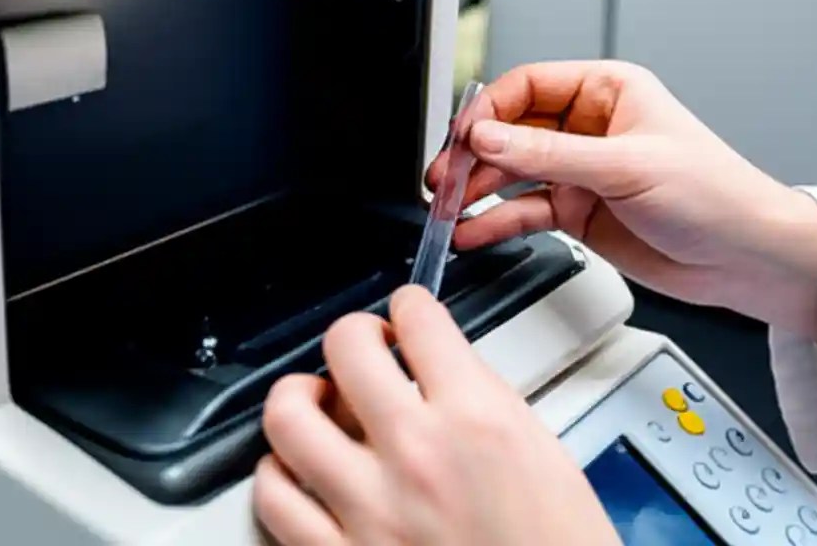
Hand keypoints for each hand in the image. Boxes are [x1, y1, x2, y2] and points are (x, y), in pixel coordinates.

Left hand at [253, 286, 620, 545]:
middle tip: (363, 351)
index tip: (407, 315)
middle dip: (355, 337)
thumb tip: (438, 372)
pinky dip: (279, 475)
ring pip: (288, 417)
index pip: (418, 319)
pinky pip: (274, 499)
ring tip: (316, 403)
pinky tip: (300, 472)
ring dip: (300, 399)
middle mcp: (417, 455)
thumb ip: (481, 402)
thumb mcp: (542, 454)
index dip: (411, 306)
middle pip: (345, 347)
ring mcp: (369, 509)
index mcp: (478, 421)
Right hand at [428, 61, 816, 340]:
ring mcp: (581, 171)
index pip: (526, 87)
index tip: (464, 140)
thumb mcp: (626, 167)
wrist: (747, 257)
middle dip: (474, 155)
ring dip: (479, 191)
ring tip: (448, 209)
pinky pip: (525, 211)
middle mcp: (589, 127)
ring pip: (512, 173)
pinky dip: (497, 222)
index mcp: (607, 92)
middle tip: (445, 180)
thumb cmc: (715, 195)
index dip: (488, 111)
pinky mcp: (579, 212)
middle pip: (510, 131)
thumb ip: (548, 155)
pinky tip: (474, 232)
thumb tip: (487, 138)